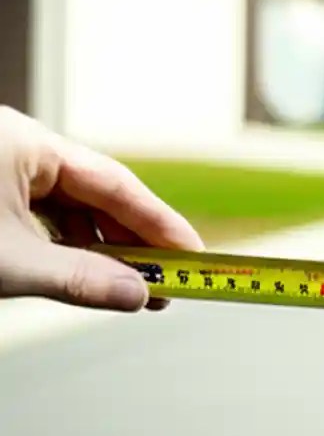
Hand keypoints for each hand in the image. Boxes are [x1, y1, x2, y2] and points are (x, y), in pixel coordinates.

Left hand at [0, 106, 202, 310]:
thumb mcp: (9, 262)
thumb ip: (78, 278)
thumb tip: (136, 293)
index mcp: (26, 142)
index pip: (113, 182)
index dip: (159, 222)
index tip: (193, 254)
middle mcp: (17, 148)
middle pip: (94, 196)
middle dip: (130, 242)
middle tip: (168, 278)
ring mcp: (1, 170)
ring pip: (67, 209)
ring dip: (99, 250)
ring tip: (130, 285)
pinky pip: (41, 217)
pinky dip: (65, 247)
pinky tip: (87, 273)